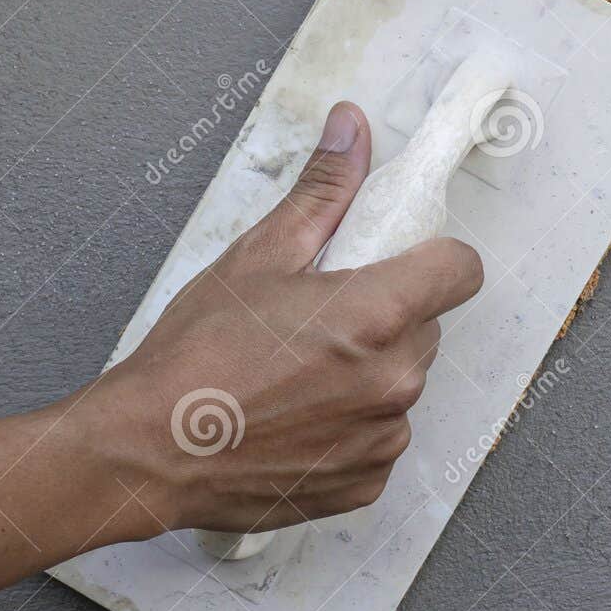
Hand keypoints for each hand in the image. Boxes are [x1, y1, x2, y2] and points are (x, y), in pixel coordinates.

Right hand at [97, 101, 482, 536]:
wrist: (149, 450)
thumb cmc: (195, 355)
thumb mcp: (258, 256)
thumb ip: (322, 191)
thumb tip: (352, 128)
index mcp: (377, 314)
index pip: (461, 270)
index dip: (432, 258)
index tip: (398, 262)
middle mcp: (395, 380)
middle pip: (424, 327)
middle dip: (384, 316)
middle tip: (315, 321)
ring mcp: (383, 437)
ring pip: (400, 384)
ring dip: (365, 374)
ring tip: (294, 376)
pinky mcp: (366, 482)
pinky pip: (378, 437)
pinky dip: (348, 427)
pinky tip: (294, 419)